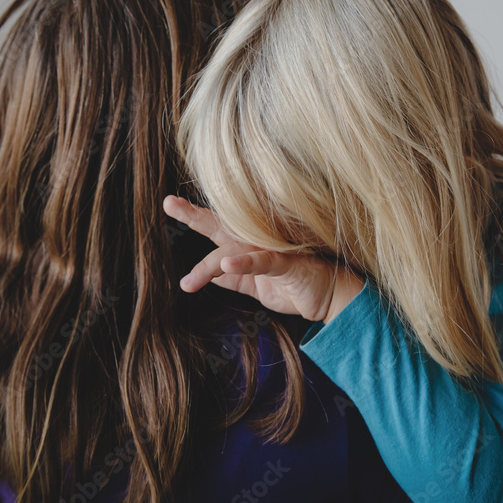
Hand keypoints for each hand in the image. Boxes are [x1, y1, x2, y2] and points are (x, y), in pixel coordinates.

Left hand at [162, 195, 363, 323]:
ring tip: (189, 282)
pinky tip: (227, 265)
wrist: (332, 298)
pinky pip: (264, 262)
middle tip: (169, 203)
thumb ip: (236, 278)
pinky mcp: (289, 263)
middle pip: (222, 226)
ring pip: (236, 251)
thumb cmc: (297, 287)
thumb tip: (212, 274)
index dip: (194, 216)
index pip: (217, 228)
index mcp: (249, 244)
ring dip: (210, 266)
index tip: (171, 204)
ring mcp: (274, 250)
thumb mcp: (258, 286)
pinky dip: (245, 263)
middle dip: (195, 215)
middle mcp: (259, 241)